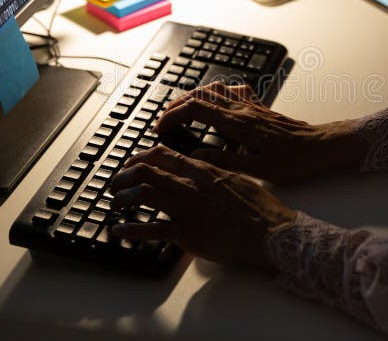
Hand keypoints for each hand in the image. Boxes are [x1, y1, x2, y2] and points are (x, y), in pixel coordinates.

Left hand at [108, 145, 296, 267]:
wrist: (272, 232)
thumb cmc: (260, 208)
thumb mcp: (236, 178)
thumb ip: (215, 170)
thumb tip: (200, 164)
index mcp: (203, 171)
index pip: (162, 155)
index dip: (140, 157)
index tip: (131, 163)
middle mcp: (191, 186)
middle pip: (145, 171)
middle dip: (124, 175)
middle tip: (116, 183)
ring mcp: (187, 209)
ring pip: (142, 194)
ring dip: (123, 197)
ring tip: (115, 203)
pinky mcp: (187, 233)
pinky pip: (151, 230)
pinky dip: (131, 230)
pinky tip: (120, 231)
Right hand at [154, 82, 364, 182]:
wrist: (321, 147)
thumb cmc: (294, 161)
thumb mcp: (257, 170)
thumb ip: (224, 162)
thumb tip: (195, 157)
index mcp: (238, 124)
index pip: (196, 109)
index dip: (173, 116)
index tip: (160, 128)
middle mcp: (242, 110)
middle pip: (201, 95)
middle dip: (177, 105)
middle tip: (164, 121)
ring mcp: (251, 106)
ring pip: (214, 90)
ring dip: (194, 97)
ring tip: (181, 112)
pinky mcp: (259, 108)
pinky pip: (232, 92)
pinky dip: (215, 95)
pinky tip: (214, 105)